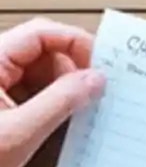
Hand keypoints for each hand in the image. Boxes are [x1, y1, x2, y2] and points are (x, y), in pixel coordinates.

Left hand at [0, 18, 102, 166]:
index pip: (42, 33)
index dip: (76, 44)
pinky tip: (61, 125)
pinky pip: (31, 95)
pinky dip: (50, 106)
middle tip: (94, 98)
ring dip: (63, 92)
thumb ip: (61, 102)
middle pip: (43, 53)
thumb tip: (96, 79)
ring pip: (39, 75)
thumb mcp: (20, 133)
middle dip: (72, 73)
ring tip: (79, 115)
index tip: (104, 67)